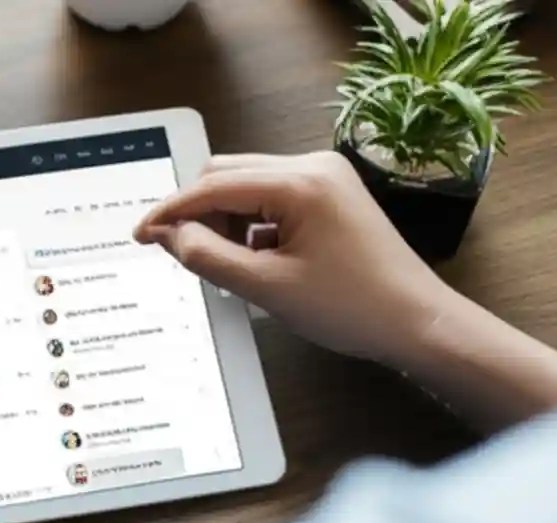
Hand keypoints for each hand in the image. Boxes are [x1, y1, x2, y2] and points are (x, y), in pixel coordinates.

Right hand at [134, 152, 462, 364]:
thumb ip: (207, 256)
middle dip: (200, 215)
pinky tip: (259, 262)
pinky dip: (251, 225)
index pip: (213, 185)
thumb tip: (169, 235)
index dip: (170, 211)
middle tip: (190, 259)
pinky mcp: (329, 194)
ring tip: (234, 268)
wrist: (416, 322)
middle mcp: (312, 166)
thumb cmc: (351, 308)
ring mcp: (324, 176)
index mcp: (299, 182)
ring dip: (226, 221)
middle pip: (226, 174)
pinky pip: (271, 198)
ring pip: (246, 185)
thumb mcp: (266, 288)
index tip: (140, 235)